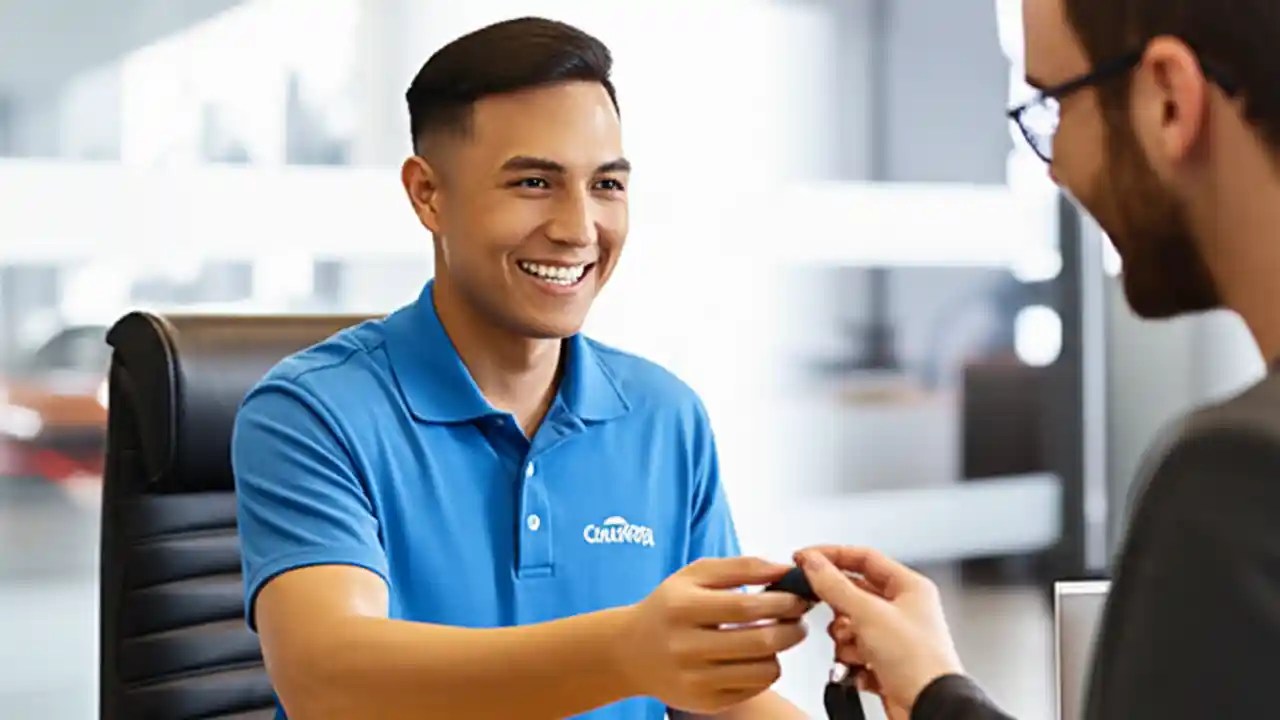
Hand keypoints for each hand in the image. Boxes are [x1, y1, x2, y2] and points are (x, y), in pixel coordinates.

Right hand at [618, 556, 809, 713]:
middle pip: (759, 641)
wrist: (630, 653)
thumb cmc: (669, 607)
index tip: (799, 596)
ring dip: (780, 652)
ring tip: (776, 638)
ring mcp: (695, 680)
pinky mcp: (705, 702)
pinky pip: (754, 688)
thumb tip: (784, 569)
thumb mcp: (695, 575)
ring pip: (763, 670)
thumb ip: (741, 567)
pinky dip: (764, 671)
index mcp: (683, 608)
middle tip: (799, 620)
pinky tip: (753, 657)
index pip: (746, 607)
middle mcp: (686, 647)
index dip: (782, 602)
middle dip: (791, 629)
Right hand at [797, 546, 963, 712]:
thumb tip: (812, 562)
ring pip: (851, 626)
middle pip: (855, 594)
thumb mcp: (869, 614)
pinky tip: (862, 669)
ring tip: (854, 649)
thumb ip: (835, 586)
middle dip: (838, 608)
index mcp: (910, 588)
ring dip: (845, 640)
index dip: (832, 556)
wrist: (929, 708)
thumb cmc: (919, 662)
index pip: (864, 558)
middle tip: (828, 612)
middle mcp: (904, 610)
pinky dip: (852, 661)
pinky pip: (854, 653)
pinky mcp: (886, 664)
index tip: (804, 559)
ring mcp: (895, 639)